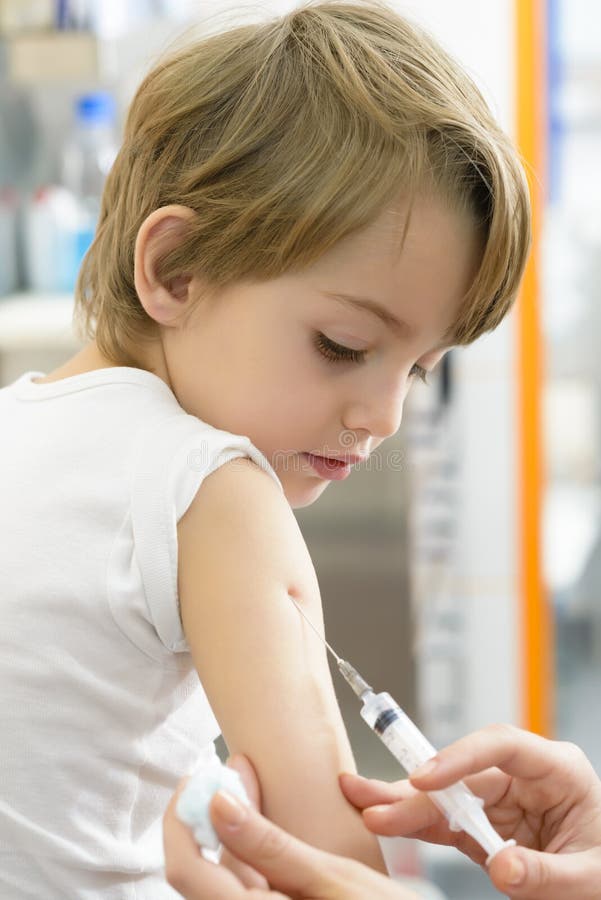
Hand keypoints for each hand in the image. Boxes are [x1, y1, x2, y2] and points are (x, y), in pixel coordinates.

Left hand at [163, 756, 416, 899]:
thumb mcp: (331, 877)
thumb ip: (269, 845)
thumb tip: (217, 802)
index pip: (186, 867)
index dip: (183, 816)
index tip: (200, 774)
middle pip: (207, 866)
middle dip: (215, 811)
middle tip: (236, 766)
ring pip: (232, 871)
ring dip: (237, 826)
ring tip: (252, 779)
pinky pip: (254, 880)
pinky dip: (257, 847)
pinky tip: (271, 817)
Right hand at [340, 723, 600, 898]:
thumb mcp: (591, 877)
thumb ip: (546, 873)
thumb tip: (501, 867)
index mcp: (557, 769)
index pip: (502, 746)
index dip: (459, 756)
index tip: (425, 778)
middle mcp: (524, 778)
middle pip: (462, 773)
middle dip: (415, 787)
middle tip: (370, 795)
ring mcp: (503, 801)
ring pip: (446, 796)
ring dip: (404, 803)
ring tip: (362, 803)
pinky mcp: (487, 827)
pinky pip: (446, 823)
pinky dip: (415, 825)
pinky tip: (384, 820)